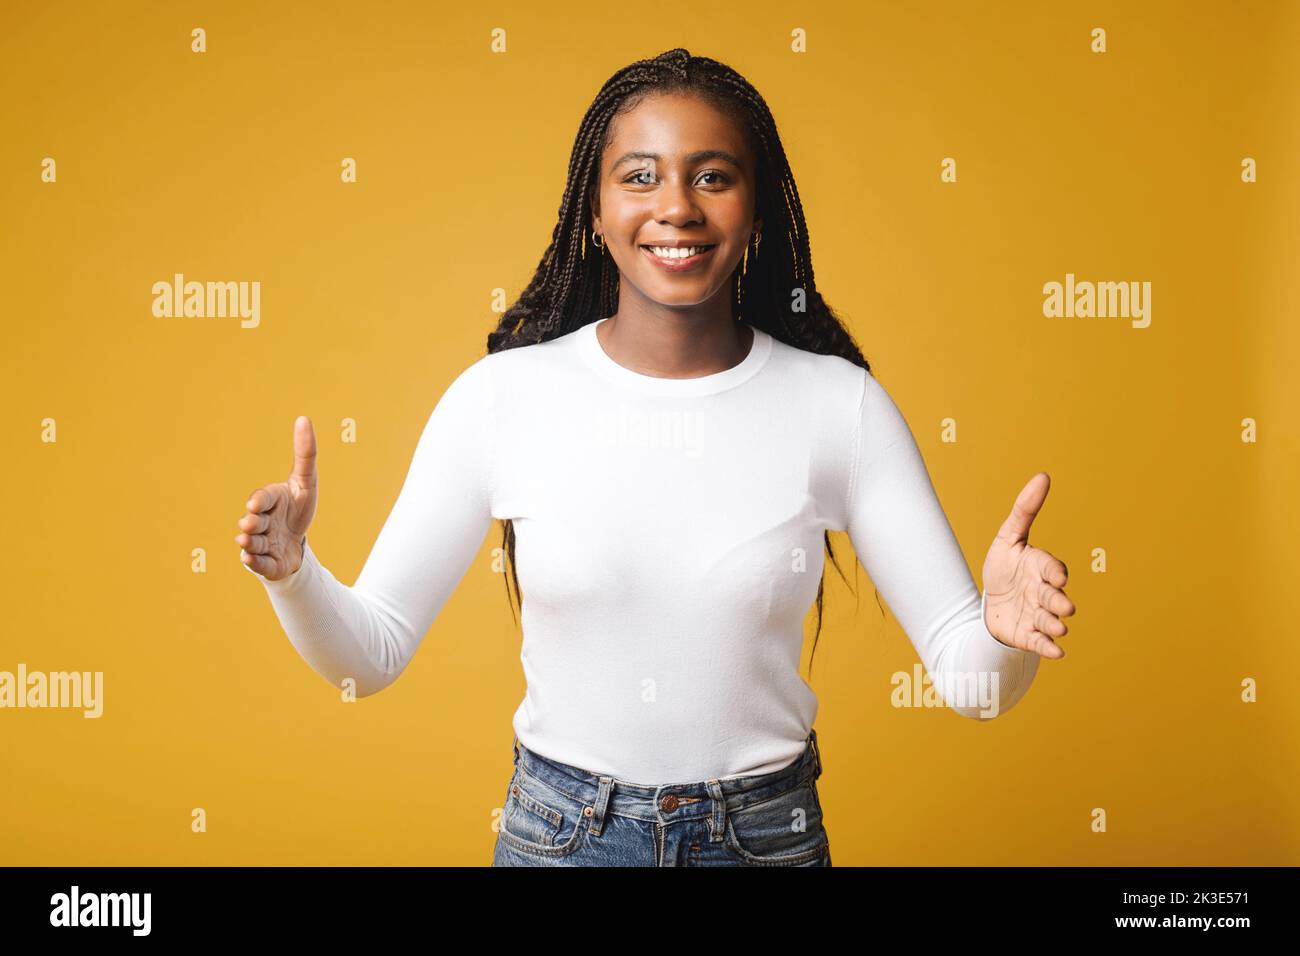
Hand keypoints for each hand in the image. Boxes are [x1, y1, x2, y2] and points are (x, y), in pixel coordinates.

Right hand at [235, 416, 316, 580]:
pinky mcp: (267, 563)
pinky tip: (249, 559)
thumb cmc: (298, 507)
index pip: (262, 498)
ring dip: (250, 542)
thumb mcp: (306, 481)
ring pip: (253, 543)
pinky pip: (258, 565)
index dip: (259, 500)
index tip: (258, 503)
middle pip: (253, 522)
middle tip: (250, 523)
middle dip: (252, 522)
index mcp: (269, 501)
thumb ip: (305, 453)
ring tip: (246, 540)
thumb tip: (303, 418)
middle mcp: (261, 522)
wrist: (296, 541)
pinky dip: (254, 562)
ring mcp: (261, 543)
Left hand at [981, 472, 1075, 658]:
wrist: (991, 602)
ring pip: (1049, 620)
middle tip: (1064, 606)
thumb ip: (1024, 510)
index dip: (1054, 572)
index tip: (1057, 576)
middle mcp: (1043, 593)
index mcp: (1041, 568)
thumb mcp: (1008, 537)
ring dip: (1055, 625)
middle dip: (1058, 601)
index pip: (1051, 569)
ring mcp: (1037, 615)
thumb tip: (1043, 475)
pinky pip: (1041, 642)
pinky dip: (1049, 647)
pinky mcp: (1028, 635)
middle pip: (1052, 596)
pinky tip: (1058, 652)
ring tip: (1060, 628)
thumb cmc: (1003, 566)